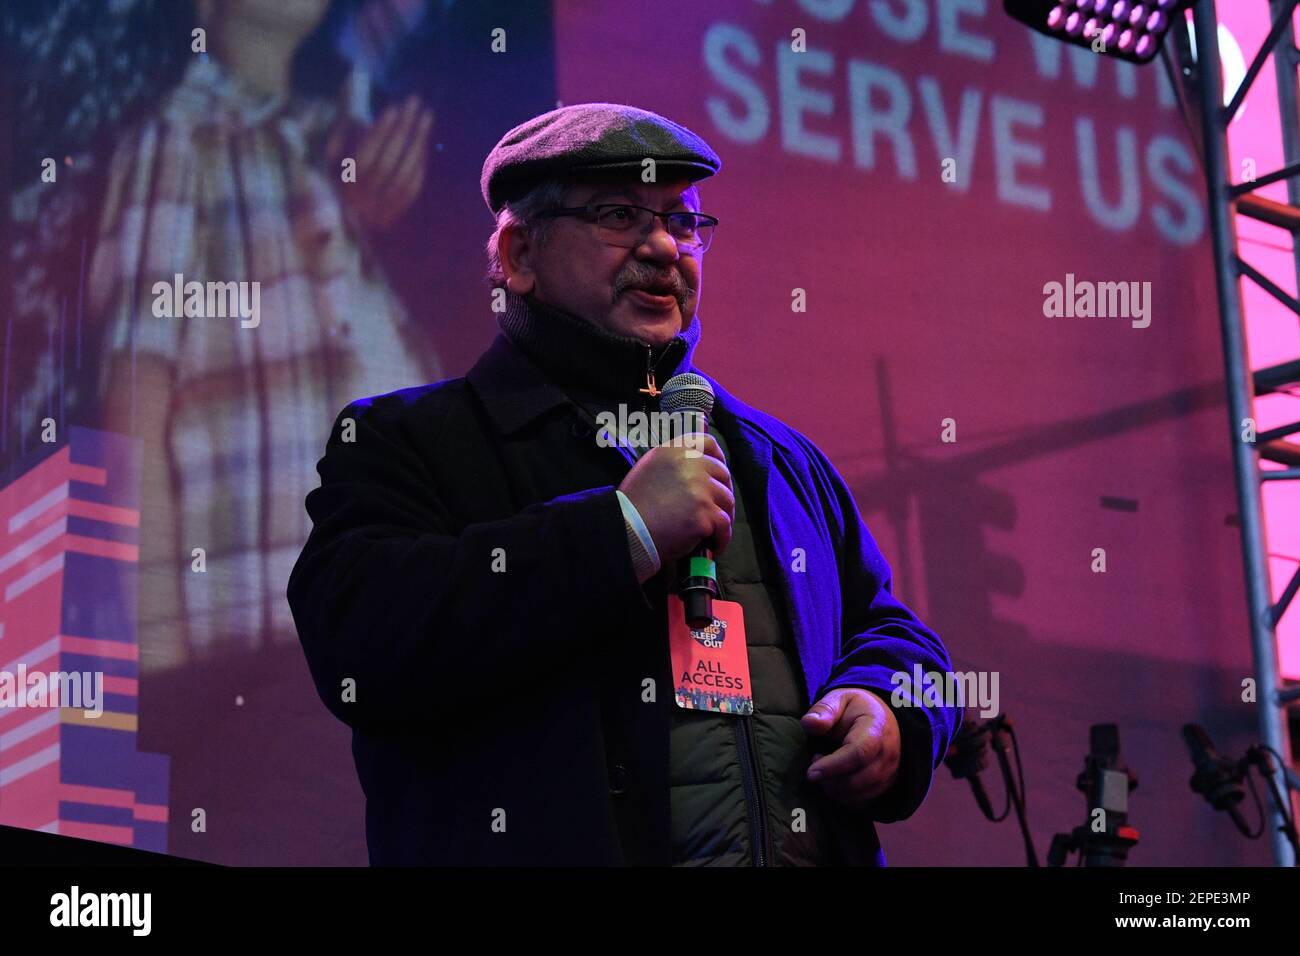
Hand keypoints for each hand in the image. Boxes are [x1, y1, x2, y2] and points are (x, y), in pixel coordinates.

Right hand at [327, 94, 433, 230]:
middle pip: (386, 164)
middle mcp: (356, 201)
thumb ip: (348, 107)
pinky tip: (424, 141)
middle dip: (403, 130)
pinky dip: (419, 164)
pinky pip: (411, 189)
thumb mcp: (339, 132)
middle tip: (415, 102)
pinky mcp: (391, 216)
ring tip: (425, 115)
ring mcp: (375, 212)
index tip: (394, 107)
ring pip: (402, 176)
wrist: (343, 199)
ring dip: (417, 144)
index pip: (364, 156)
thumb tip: (357, 71)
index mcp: (337, 181)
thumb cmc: (342, 154)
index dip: (380, 132)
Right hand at [617, 434, 733, 562]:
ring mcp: (700, 488)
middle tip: (714, 510)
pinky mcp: (705, 513)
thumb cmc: (635, 504)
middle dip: (721, 493)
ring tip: (712, 530)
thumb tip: (699, 446)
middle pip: (723, 474)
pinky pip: (725, 525)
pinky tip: (713, 545)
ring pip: (727, 500)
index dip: (718, 459)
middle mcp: (690, 464)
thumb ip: (675, 459)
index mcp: (675, 450)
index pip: (708, 443)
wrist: (628, 529)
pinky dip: (721, 538)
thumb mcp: (650, 467)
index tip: (717, 474)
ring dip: (722, 516)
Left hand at [800, 687, 900, 808]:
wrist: (880, 717)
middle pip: (860, 779)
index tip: (811, 772)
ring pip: (861, 794)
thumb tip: (808, 723)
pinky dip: (843, 798)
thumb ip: (824, 710)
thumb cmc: (855, 709)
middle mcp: (888, 752)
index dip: (833, 766)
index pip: (858, 753)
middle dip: (830, 781)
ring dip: (835, 790)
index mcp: (876, 727)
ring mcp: (890, 771)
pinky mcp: (886, 785)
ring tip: (823, 770)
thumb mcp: (839, 699)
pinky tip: (833, 781)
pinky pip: (863, 802)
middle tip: (814, 764)